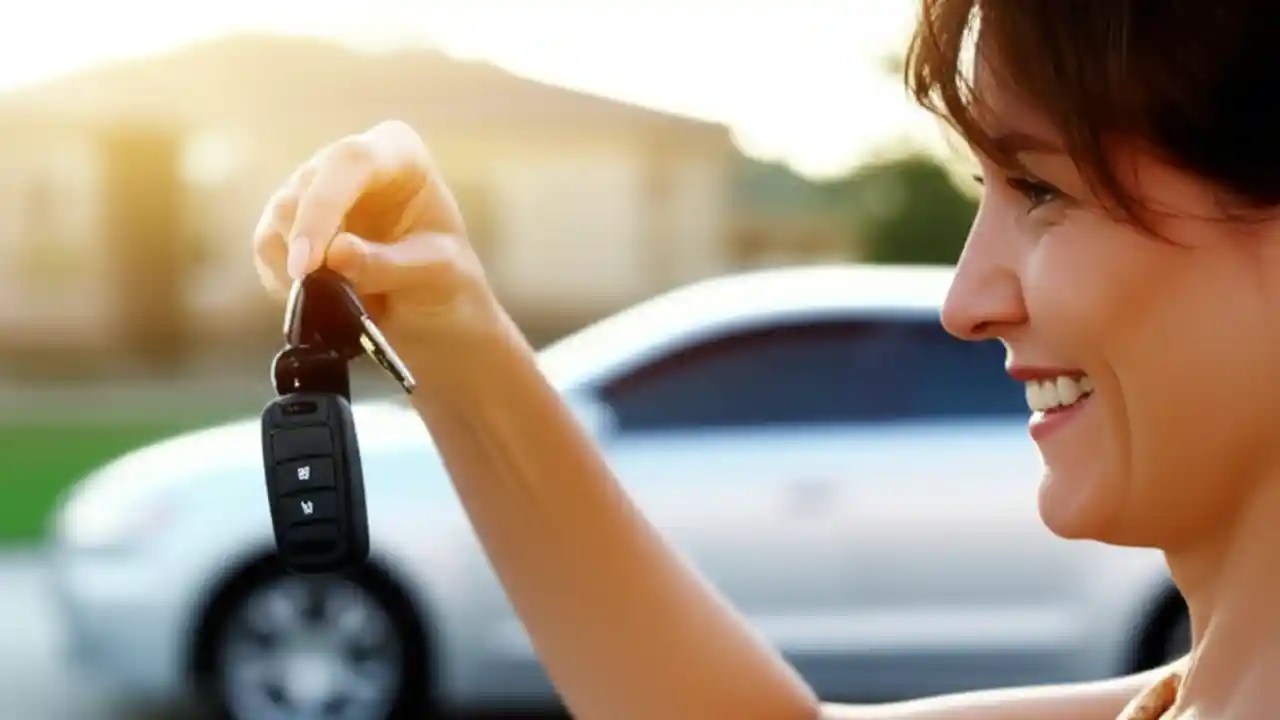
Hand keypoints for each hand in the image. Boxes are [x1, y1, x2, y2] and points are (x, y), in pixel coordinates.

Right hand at [252, 120, 504, 365]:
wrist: (432, 307)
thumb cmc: (445, 280)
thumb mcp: (438, 275)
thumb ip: (390, 264)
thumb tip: (334, 254)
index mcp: (399, 152)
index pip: (351, 161)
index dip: (323, 209)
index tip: (309, 264)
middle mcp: (351, 159)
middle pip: (305, 189)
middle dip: (306, 246)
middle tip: (318, 299)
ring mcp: (316, 187)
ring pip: (279, 217)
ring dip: (296, 268)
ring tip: (336, 303)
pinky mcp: (291, 220)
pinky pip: (267, 245)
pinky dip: (284, 279)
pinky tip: (317, 299)